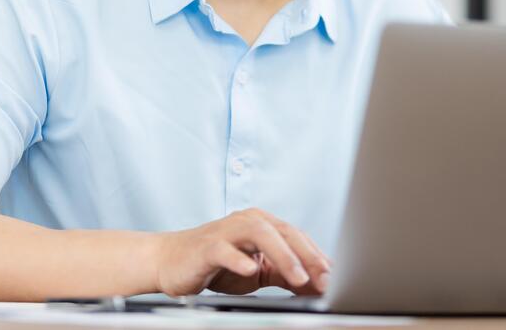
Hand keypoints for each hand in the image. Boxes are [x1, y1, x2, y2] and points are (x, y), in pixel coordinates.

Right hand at [154, 208, 331, 296]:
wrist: (171, 262)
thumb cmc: (216, 264)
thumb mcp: (257, 271)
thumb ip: (284, 274)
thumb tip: (317, 285)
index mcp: (262, 224)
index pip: (297, 237)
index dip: (317, 256)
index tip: (335, 277)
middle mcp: (247, 221)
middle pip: (284, 232)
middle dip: (308, 256)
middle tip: (324, 278)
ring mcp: (227, 231)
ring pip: (260, 234)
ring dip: (283, 256)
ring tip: (299, 277)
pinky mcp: (207, 246)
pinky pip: (225, 249)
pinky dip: (239, 259)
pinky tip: (251, 270)